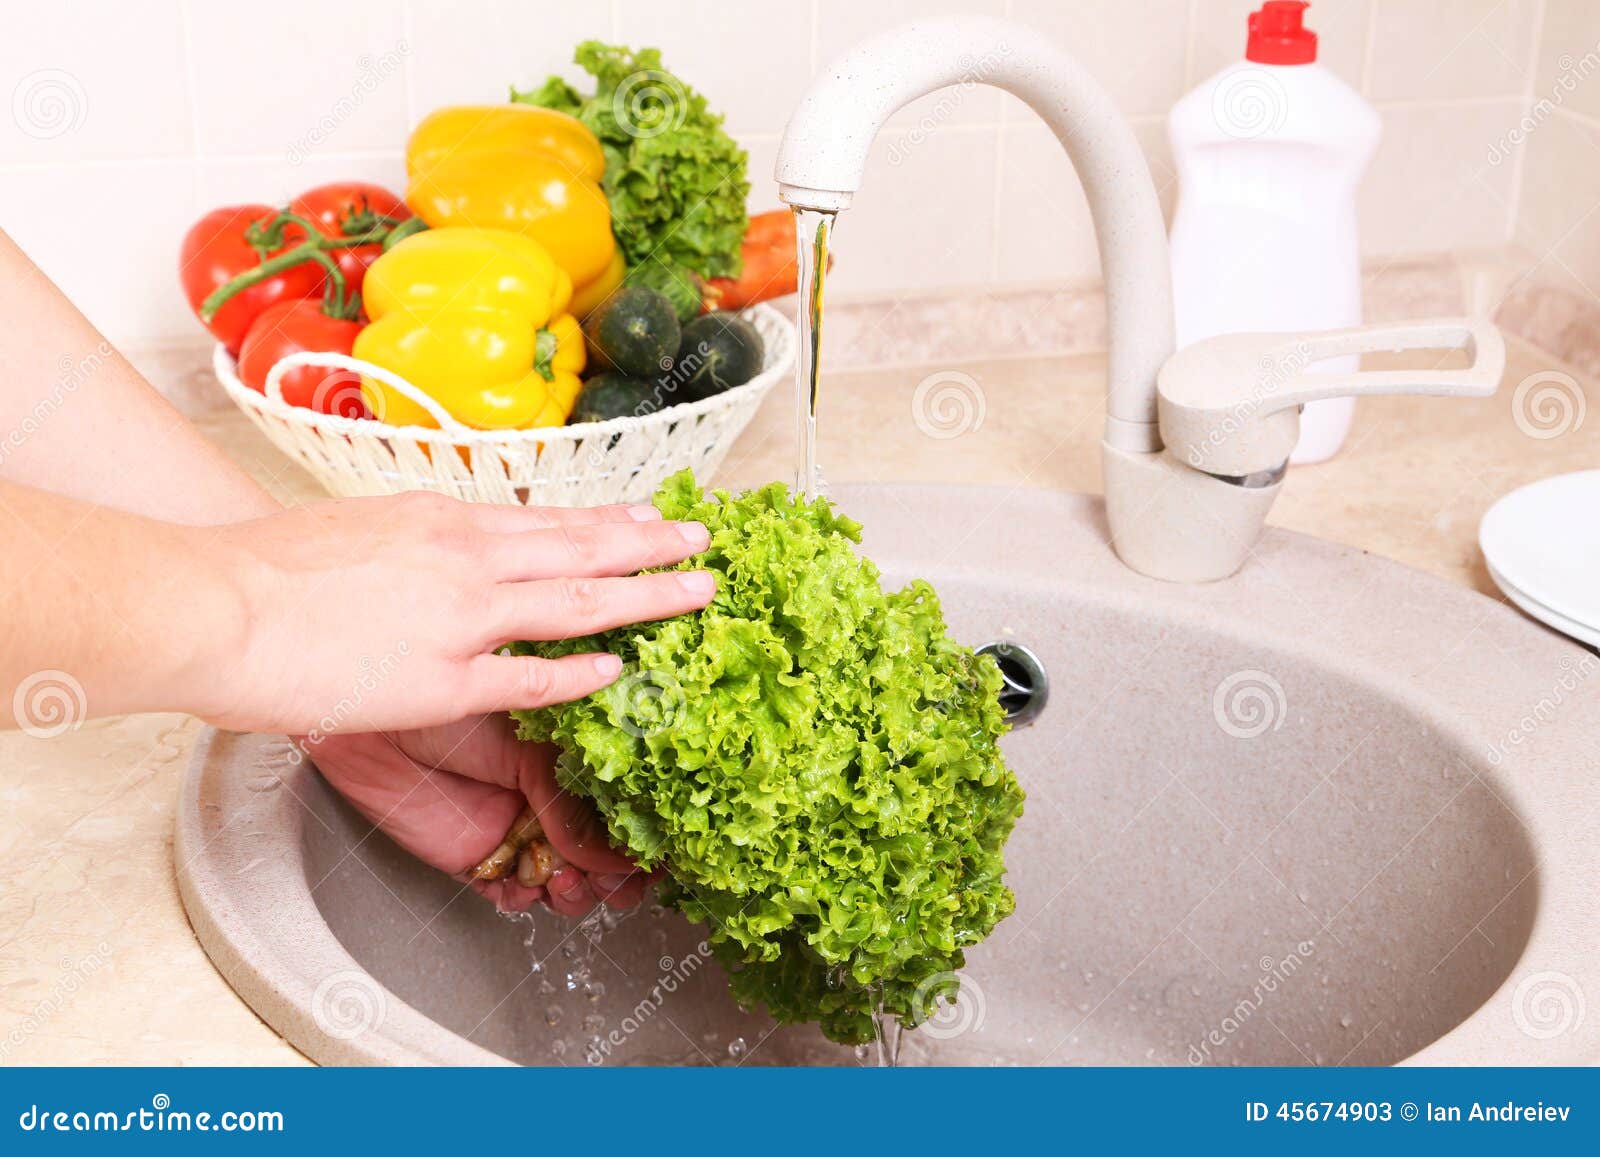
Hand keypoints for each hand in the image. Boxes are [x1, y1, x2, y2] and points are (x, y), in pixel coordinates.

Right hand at [185, 491, 713, 733]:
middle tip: (706, 540)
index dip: (607, 520)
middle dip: (651, 545)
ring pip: (579, 600)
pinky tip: (622, 668)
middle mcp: (466, 557)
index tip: (650, 517)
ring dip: (647, 595)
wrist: (213, 599)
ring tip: (699, 591)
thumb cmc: (262, 568)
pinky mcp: (444, 679)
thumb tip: (439, 559)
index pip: (548, 519)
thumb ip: (413, 546)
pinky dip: (583, 671)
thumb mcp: (356, 532)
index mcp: (442, 520)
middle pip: (582, 548)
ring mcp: (462, 617)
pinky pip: (531, 676)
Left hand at [305, 713, 649, 916]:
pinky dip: (526, 899)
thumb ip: (569, 802)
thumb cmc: (447, 708)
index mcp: (574, 756)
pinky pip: (516, 894)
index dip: (643, 834)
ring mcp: (517, 829)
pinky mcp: (479, 858)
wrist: (373, 727)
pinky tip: (526, 885)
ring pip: (566, 880)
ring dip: (576, 893)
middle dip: (616, 876)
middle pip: (604, 851)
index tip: (658, 854)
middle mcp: (550, 795)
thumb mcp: (527, 748)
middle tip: (618, 883)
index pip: (625, 803)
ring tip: (567, 884)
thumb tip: (614, 855)